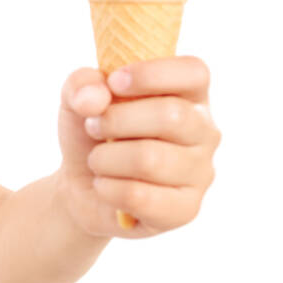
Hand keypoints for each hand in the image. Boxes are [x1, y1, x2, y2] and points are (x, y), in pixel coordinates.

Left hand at [57, 56, 220, 237]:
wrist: (82, 186)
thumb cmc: (93, 134)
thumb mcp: (77, 99)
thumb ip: (81, 84)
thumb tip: (95, 97)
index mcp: (189, 95)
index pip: (194, 72)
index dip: (153, 73)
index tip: (114, 82)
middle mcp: (205, 132)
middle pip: (171, 116)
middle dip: (116, 120)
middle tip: (93, 126)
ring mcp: (201, 172)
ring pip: (150, 159)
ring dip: (106, 158)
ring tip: (97, 160)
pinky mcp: (185, 209)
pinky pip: (141, 197)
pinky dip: (108, 189)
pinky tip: (104, 186)